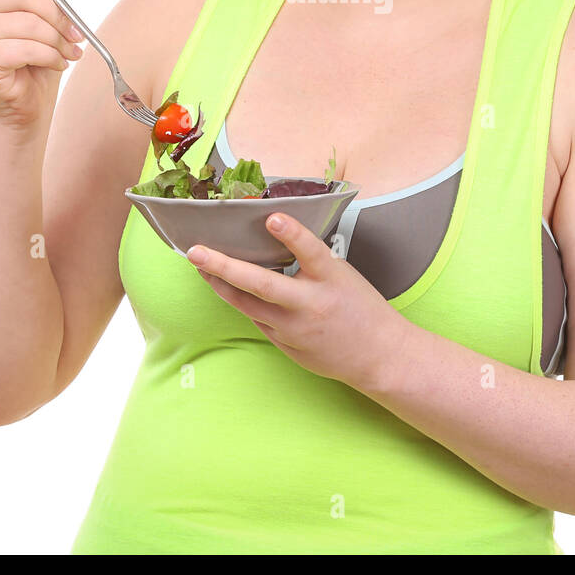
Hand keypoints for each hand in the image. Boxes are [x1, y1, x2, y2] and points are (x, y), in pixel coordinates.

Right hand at [0, 0, 86, 129]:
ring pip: (30, 23)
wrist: (27, 106)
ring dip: (58, 41)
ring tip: (66, 53)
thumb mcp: (47, 15)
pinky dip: (51, 57)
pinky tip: (55, 65)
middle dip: (60, 15)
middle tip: (75, 34)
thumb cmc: (37, 59)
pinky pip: (26, 48)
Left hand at [188, 211, 412, 392]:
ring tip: (200, 265)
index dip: (293, 235)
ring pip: (248, 305)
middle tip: (196, 251)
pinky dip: (241, 301)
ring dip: (221, 284)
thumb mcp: (343, 275)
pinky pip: (257, 320)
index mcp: (332, 281)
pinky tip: (225, 286)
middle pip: (263, 285)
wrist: (378, 357)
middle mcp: (310, 306)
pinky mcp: (285, 346)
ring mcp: (295, 330)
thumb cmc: (362, 308)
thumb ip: (312, 261)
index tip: (272, 217)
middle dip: (225, 267)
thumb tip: (274, 237)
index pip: (312, 252)